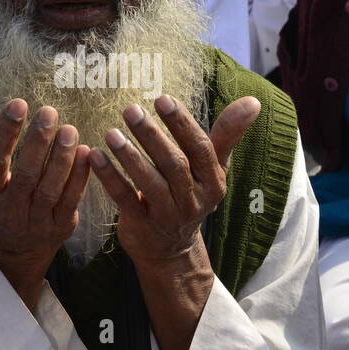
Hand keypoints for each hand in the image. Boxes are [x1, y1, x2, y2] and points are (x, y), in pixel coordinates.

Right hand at [0, 99, 91, 307]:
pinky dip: (79, 175)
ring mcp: (35, 223)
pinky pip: (72, 199)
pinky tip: (85, 152)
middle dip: (38, 142)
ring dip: (62, 157)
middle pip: (25, 175)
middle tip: (49, 111)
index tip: (18, 103)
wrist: (16, 244)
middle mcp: (8, 213)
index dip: (4, 133)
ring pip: (50, 188)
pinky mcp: (59, 227)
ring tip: (69, 129)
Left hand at [88, 94, 260, 267]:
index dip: (181, 124)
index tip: (163, 98)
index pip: (199, 148)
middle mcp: (193, 199)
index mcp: (212, 181)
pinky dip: (110, 177)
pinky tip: (95, 156)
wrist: (172, 251)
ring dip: (130, 157)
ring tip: (112, 133)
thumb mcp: (212, 168)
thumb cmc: (191, 195)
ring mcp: (167, 215)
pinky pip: (125, 198)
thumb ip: (227, 134)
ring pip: (149, 183)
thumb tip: (253, 102)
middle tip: (131, 110)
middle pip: (173, 164)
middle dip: (152, 136)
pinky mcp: (142, 226)